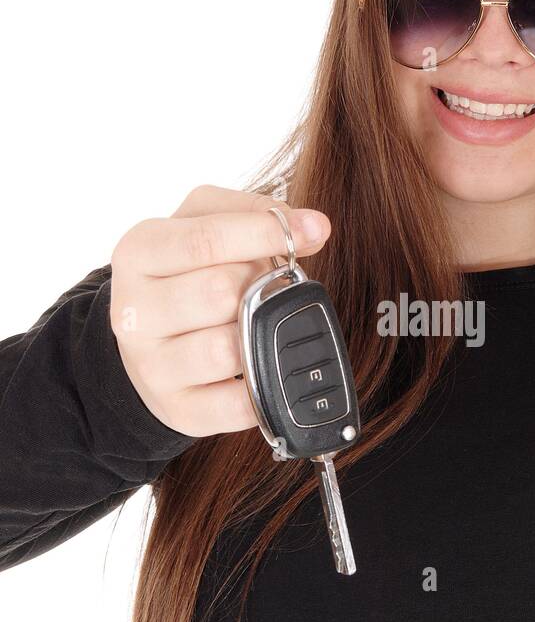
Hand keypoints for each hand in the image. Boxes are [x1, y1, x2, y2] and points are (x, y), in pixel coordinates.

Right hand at [109, 185, 331, 435]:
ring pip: (228, 349)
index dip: (264, 234)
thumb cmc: (186, 274)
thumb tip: (312, 228)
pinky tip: (263, 365)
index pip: (206, 240)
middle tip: (263, 285)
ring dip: (259, 333)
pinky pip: (239, 403)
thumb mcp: (204, 223)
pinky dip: (265, 385)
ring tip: (254, 322)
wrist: (148, 342)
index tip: (313, 229)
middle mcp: (134, 312)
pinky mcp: (177, 409)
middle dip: (259, 285)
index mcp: (138, 254)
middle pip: (221, 293)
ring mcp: (152, 367)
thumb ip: (253, 212)